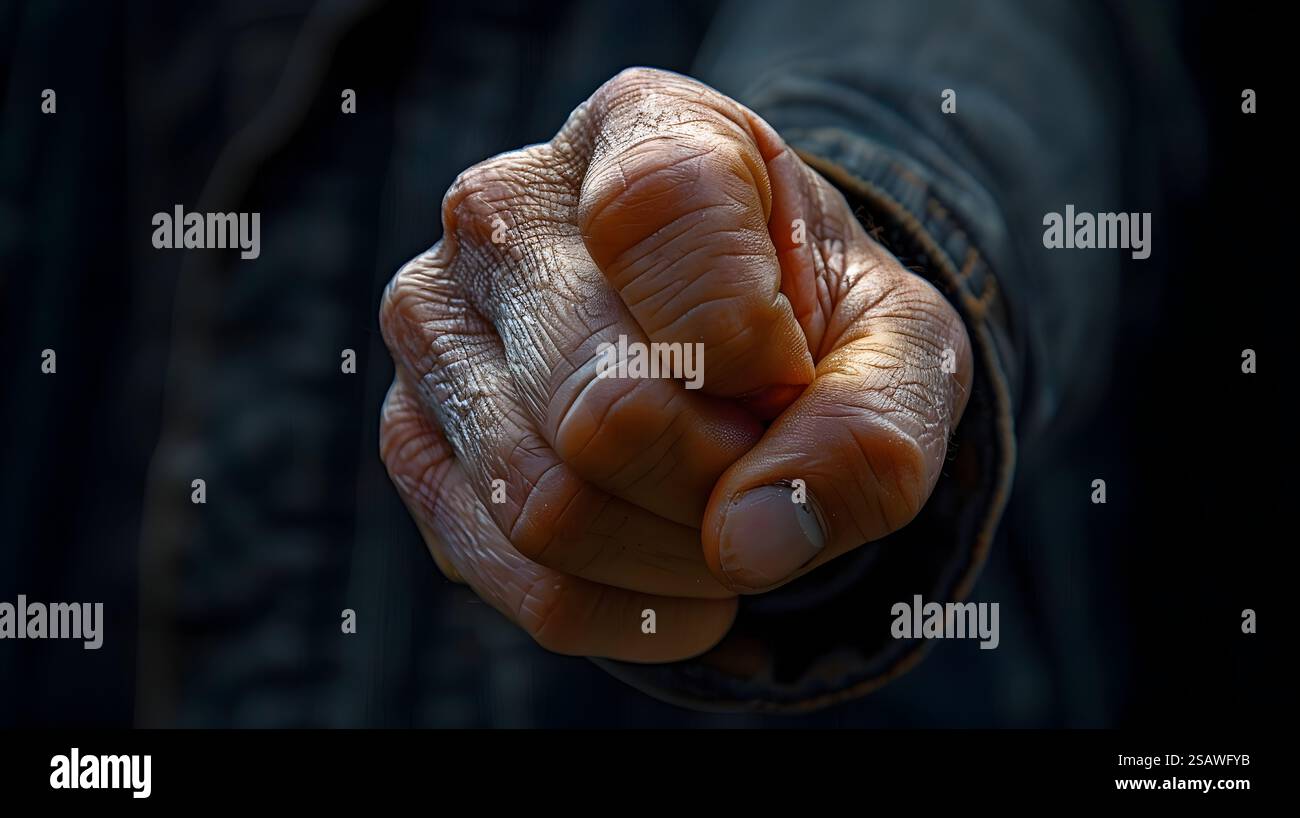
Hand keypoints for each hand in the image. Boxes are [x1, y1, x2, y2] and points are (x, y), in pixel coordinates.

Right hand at [379, 68, 971, 661]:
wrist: (732, 361)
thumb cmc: (812, 326)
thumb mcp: (898, 349)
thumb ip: (869, 427)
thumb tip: (749, 542)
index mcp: (636, 131)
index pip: (658, 222)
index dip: (747, 342)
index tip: (789, 374)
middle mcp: (501, 215)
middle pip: (605, 408)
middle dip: (723, 482)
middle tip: (763, 465)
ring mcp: (434, 329)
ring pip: (548, 509)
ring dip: (679, 557)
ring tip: (725, 518)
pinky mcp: (413, 440)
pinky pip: (522, 581)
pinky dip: (630, 612)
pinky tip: (683, 577)